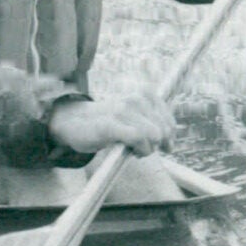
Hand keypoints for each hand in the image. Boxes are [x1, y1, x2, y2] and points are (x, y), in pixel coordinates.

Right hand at [48, 93, 175, 157]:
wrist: (75, 122)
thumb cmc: (107, 122)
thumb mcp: (134, 116)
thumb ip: (152, 123)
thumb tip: (170, 141)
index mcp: (144, 95)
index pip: (169, 121)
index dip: (169, 138)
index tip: (165, 147)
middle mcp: (136, 100)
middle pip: (163, 131)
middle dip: (157, 145)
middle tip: (143, 149)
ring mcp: (122, 111)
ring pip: (152, 135)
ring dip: (146, 149)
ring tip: (134, 149)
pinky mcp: (110, 125)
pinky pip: (137, 138)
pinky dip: (138, 148)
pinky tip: (129, 150)